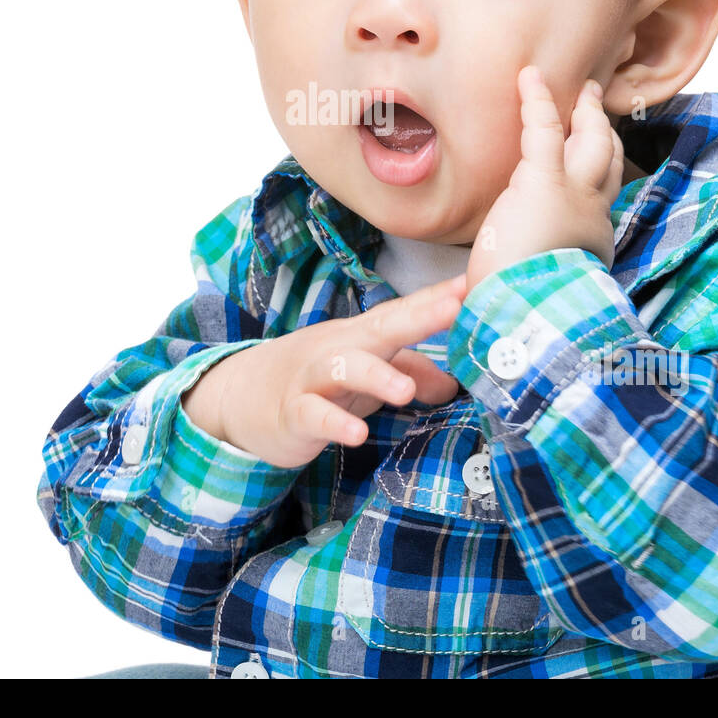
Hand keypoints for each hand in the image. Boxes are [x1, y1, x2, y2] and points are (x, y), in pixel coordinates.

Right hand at [185, 274, 467, 468]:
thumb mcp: (367, 375)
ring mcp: (314, 378)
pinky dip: (334, 424)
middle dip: (418, 316)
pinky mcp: (294, 413)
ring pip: (344, 368)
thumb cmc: (320, 382)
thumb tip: (453, 383)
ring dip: (376, 376)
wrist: (244, 397)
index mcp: (364, 336)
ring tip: (405, 392)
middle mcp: (340, 348)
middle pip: (380, 327)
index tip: (474, 282)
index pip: (405, 312)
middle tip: (454, 307)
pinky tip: (355, 435)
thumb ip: (410, 373)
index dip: (438, 298)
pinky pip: (314, 415)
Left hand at [465, 66, 621, 294]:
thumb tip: (485, 289)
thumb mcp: (532, 288)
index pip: (601, 198)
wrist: (529, 316)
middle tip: (596, 104)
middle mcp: (592, 214)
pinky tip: (530, 76)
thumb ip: (523, 276)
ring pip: (593, 142)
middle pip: (608, 162)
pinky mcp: (544, 181)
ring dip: (587, 112)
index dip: (599, 174)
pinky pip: (546, 129)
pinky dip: (538, 101)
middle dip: (605, 131)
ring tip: (582, 88)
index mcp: (590, 241)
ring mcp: (574, 194)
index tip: (595, 160)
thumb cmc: (522, 310)